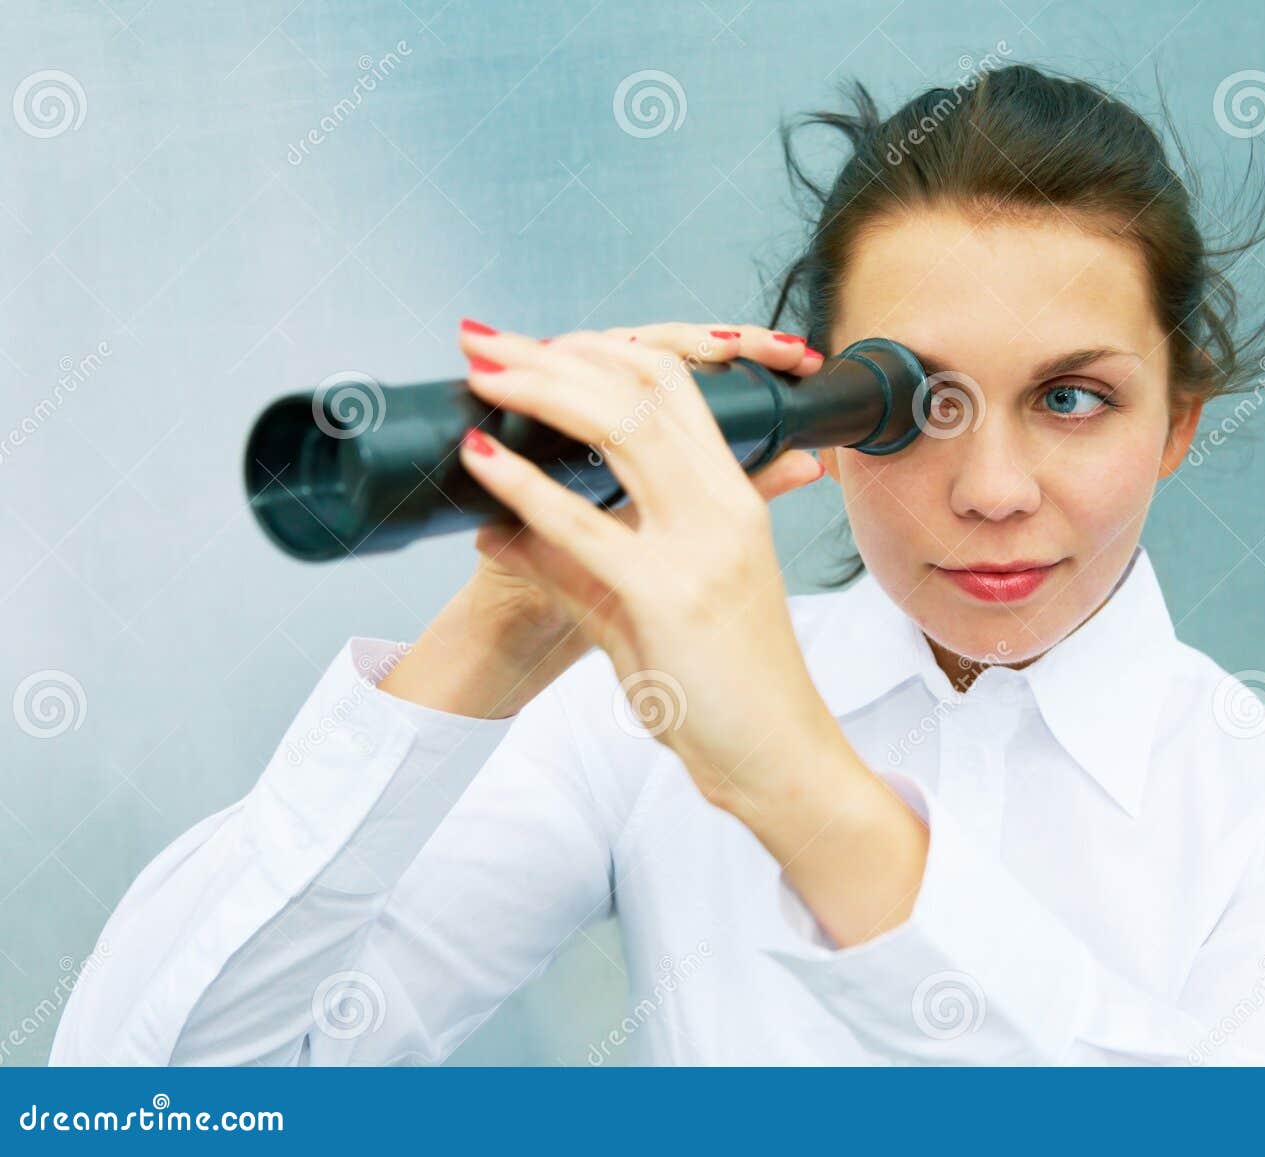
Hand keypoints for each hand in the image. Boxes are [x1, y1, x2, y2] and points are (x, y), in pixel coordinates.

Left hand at [455, 319, 840, 807]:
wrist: (776, 758)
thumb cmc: (726, 688)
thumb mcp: (651, 607)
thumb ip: (582, 562)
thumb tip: (499, 532)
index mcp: (733, 501)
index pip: (676, 388)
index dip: (603, 351)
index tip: (537, 346)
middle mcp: (724, 509)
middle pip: (641, 390)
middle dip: (554, 354)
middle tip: (484, 341)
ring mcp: (700, 547)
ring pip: (620, 429)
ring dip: (540, 390)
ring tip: (480, 373)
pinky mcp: (667, 595)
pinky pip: (583, 523)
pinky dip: (523, 482)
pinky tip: (480, 458)